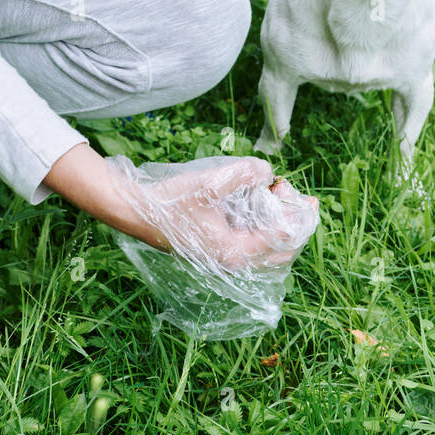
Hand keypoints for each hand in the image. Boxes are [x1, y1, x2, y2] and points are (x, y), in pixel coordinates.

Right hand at [104, 154, 318, 273]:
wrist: (136, 212)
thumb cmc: (171, 202)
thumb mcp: (211, 183)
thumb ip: (245, 174)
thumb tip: (267, 172)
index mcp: (236, 253)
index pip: (285, 241)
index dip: (298, 216)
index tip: (298, 192)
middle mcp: (234, 262)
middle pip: (282, 251)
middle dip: (293, 222)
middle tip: (290, 193)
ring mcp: (225, 258)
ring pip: (269, 250)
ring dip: (279, 223)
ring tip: (274, 193)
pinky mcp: (217, 249)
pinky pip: (254, 244)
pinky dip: (263, 226)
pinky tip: (257, 202)